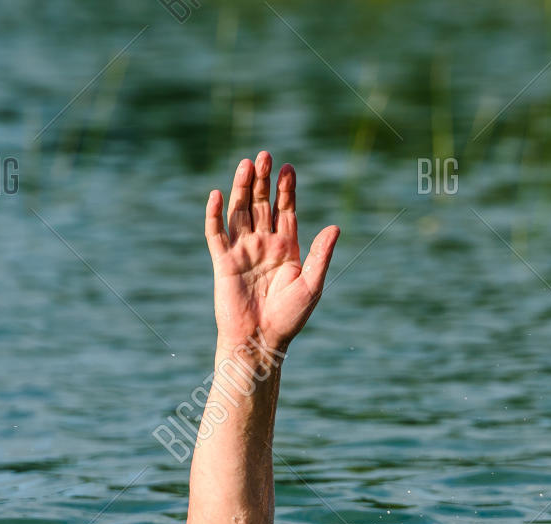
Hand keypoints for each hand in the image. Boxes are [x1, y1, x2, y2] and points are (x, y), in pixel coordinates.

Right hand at [205, 151, 340, 353]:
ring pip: (240, 212)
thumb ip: (321, 254)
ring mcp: (242, 252)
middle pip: (262, 205)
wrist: (261, 341)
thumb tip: (336, 226)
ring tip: (245, 165)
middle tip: (265, 155)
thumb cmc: (290, 318)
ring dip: (242, 189)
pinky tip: (217, 194)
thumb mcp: (312, 284)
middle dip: (263, 181)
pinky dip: (214, 214)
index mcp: (287, 249)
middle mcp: (264, 246)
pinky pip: (216, 233)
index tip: (289, 168)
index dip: (287, 190)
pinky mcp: (223, 262)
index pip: (286, 211)